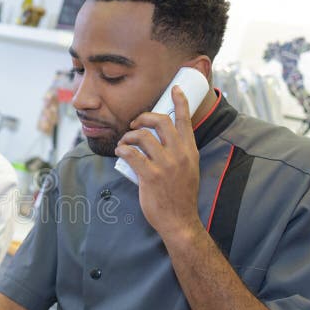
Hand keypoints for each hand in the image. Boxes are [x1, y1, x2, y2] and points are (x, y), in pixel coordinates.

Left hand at [115, 86, 202, 239]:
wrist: (180, 220)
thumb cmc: (181, 196)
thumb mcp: (190, 170)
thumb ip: (181, 154)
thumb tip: (166, 141)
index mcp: (190, 151)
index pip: (185, 120)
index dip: (180, 101)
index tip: (174, 88)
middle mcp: (179, 155)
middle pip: (160, 121)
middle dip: (144, 117)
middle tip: (135, 124)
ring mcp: (165, 165)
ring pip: (143, 136)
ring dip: (129, 136)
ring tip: (125, 143)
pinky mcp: (150, 176)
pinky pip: (132, 154)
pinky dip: (122, 149)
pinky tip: (119, 152)